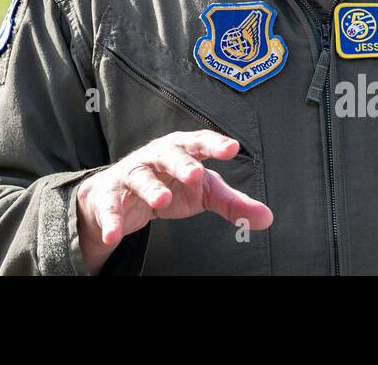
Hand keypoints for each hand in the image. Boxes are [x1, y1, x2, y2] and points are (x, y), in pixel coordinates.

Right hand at [74, 129, 272, 273]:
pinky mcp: (110, 196)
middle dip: (181, 162)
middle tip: (196, 174)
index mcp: (181, 150)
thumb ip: (233, 203)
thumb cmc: (169, 184)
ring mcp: (131, 174)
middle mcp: (155, 156)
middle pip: (168, 153)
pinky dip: (112, 221)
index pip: (199, 142)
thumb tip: (267, 218)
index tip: (231, 149)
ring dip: (151, 187)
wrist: (119, 195)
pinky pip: (111, 208)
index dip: (214, 144)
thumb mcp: (202, 192)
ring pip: (140, 176)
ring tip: (162, 201)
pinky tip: (115, 235)